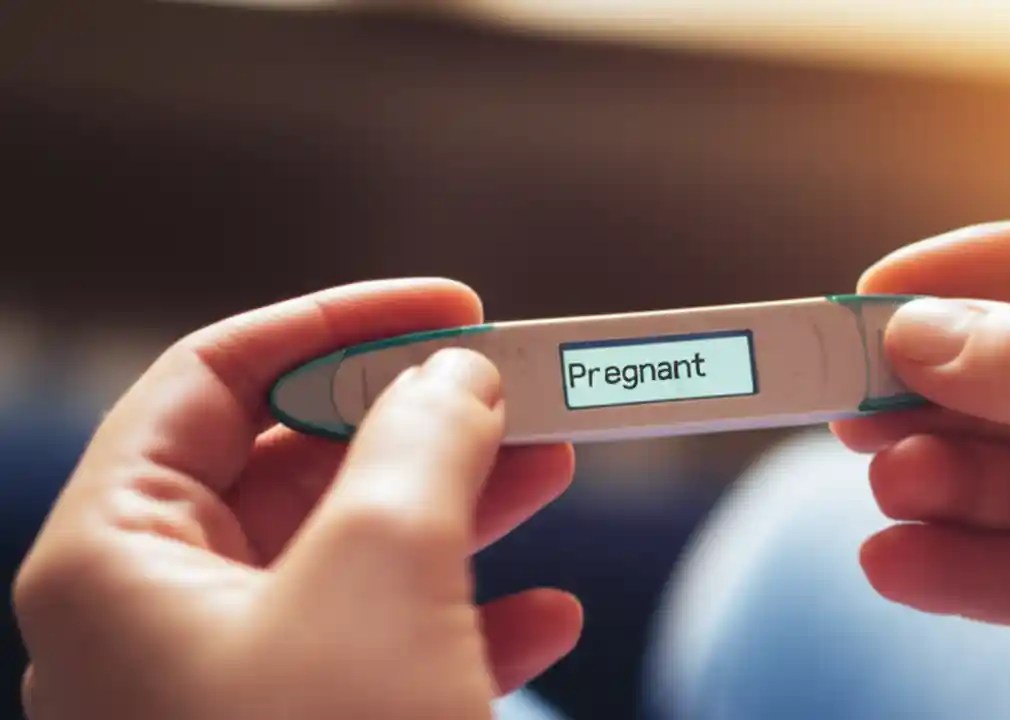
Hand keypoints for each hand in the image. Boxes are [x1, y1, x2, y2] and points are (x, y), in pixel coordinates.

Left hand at [12, 280, 581, 719]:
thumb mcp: (380, 573)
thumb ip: (417, 442)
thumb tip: (453, 374)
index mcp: (118, 560)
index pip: (216, 379)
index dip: (338, 322)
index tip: (451, 307)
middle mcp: (158, 619)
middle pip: (295, 466)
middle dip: (416, 419)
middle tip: (517, 387)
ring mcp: (231, 692)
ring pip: (350, 556)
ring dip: (457, 507)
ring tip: (554, 468)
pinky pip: (381, 649)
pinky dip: (463, 619)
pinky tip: (545, 617)